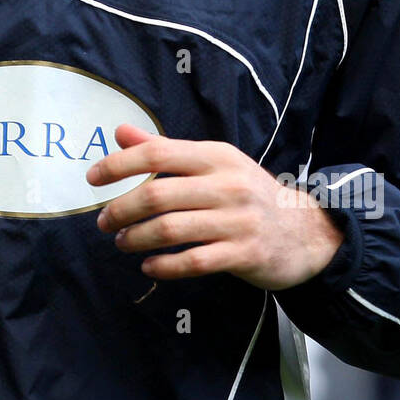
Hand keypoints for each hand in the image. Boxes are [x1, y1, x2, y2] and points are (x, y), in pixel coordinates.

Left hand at [88, 124, 343, 289]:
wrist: (306, 232)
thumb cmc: (248, 195)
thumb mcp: (213, 165)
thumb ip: (166, 151)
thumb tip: (120, 133)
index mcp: (216, 156)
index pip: (158, 152)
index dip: (119, 164)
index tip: (93, 178)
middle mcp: (227, 184)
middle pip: (157, 193)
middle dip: (121, 209)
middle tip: (104, 221)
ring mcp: (237, 220)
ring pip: (170, 229)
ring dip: (136, 238)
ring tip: (122, 242)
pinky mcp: (244, 254)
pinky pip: (193, 261)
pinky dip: (164, 266)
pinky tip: (149, 266)